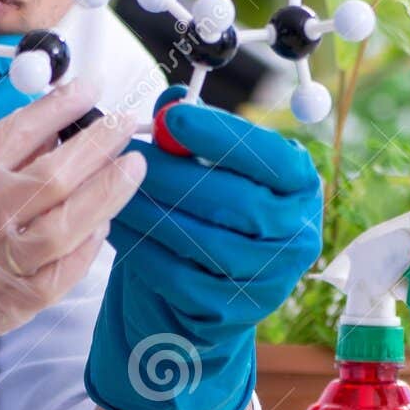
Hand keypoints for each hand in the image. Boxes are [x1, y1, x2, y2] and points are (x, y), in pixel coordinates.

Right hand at [0, 83, 143, 391]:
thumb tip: (39, 139)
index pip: (16, 136)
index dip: (57, 108)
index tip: (86, 88)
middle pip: (54, 176)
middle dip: (98, 142)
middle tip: (125, 121)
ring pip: (70, 224)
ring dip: (108, 191)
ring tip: (132, 166)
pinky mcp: (8, 308)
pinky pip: (64, 271)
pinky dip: (89, 243)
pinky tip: (104, 221)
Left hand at [86, 87, 322, 409]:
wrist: (200, 295)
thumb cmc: (204, 216)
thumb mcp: (205, 171)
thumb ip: (191, 135)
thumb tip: (171, 98)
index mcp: (299, 189)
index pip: (274, 159)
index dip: (224, 135)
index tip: (173, 117)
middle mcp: (296, 235)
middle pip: (236, 201)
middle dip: (173, 175)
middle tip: (124, 158)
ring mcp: (268, 279)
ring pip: (203, 240)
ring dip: (150, 212)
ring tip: (109, 191)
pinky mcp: (231, 312)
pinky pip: (178, 276)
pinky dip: (142, 249)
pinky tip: (114, 228)